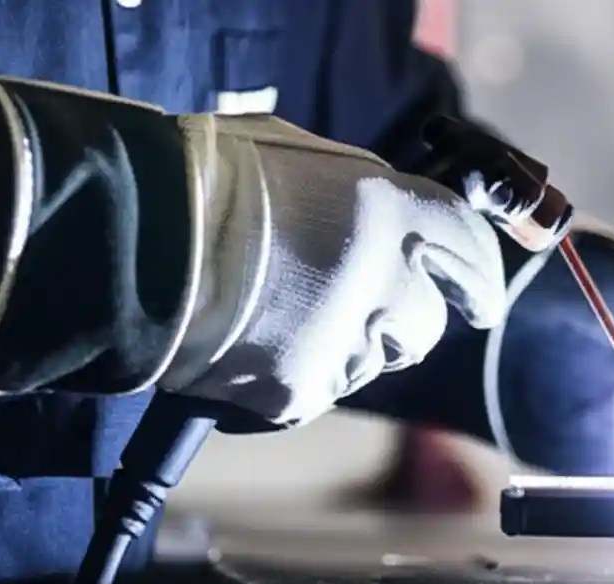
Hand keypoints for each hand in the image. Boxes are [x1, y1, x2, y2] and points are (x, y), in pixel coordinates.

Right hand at [157, 114, 505, 426]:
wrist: (132, 236)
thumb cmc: (212, 181)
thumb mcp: (311, 161)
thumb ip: (373, 198)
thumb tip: (401, 221)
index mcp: (396, 212)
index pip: (473, 255)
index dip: (480, 282)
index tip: (482, 303)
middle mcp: (387, 281)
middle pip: (425, 325)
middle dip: (400, 320)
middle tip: (350, 304)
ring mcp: (346, 341)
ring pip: (371, 362)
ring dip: (343, 345)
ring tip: (275, 311)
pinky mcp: (302, 391)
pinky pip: (316, 392)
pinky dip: (292, 376)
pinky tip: (249, 341)